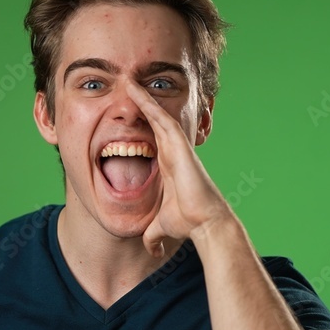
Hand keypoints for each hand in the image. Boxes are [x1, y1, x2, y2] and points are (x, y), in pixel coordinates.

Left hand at [124, 79, 232, 257]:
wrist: (204, 223)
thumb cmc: (186, 222)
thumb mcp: (161, 227)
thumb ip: (154, 235)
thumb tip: (152, 250)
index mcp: (167, 164)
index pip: (150, 138)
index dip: (138, 124)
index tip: (125, 114)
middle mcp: (172, 152)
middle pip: (153, 120)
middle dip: (140, 103)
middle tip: (125, 85)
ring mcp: (176, 146)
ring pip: (157, 114)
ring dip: (141, 96)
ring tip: (126, 79)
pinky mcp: (179, 145)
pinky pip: (161, 117)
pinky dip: (147, 102)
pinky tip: (133, 89)